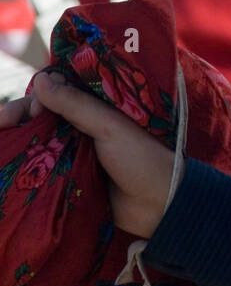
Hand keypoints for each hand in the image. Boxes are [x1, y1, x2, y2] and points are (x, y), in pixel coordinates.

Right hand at [0, 72, 177, 238]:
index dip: (39, 95)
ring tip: (0, 139)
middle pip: (42, 114)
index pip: (59, 90)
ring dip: (17, 137)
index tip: (32, 108)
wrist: (159, 205)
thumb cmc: (142, 158)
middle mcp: (83, 125)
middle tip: (2, 122)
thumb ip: (77, 105)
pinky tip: (6, 161)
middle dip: (19, 114)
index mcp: (97, 106)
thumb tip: (42, 80)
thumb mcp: (110, 127)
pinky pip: (42, 167)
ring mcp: (74, 151)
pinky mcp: (69, 176)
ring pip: (38, 139)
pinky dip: (24, 163)